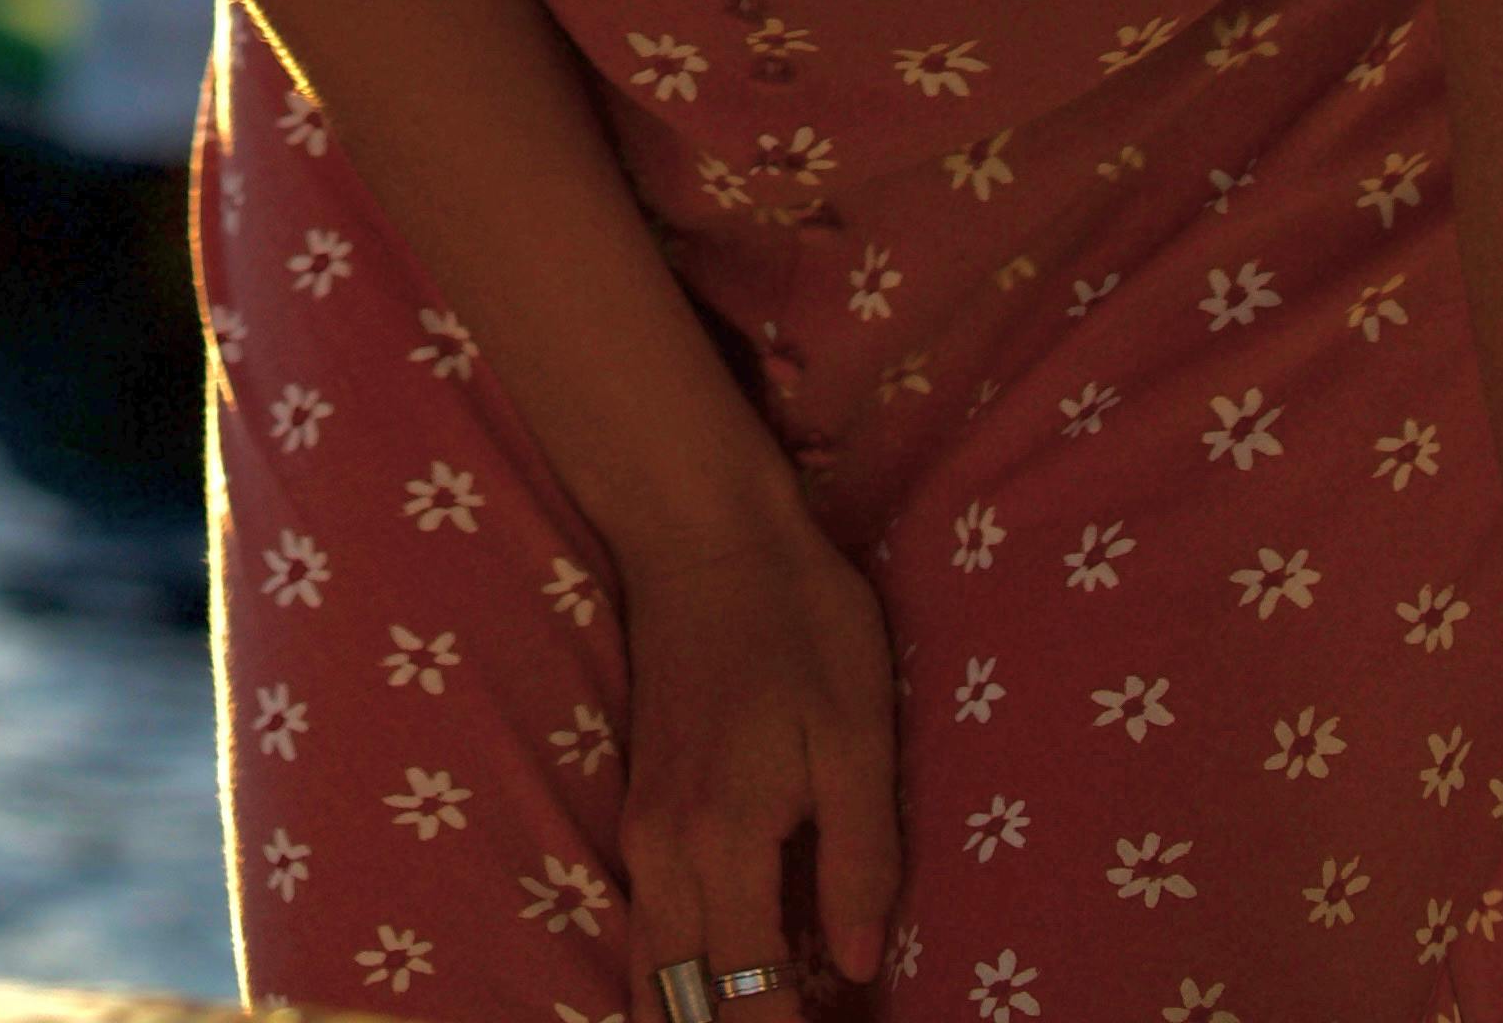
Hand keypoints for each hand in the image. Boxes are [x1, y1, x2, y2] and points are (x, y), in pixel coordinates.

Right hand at [613, 485, 899, 1009]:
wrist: (700, 530)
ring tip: (751, 1022)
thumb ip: (862, 858)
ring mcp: (642, 829)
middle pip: (681, 1002)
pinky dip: (671, 977)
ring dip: (691, 1017)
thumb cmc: (797, 621)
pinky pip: (644, 926)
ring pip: (650, 971)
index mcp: (724, 844)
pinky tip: (707, 987)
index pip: (748, 995)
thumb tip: (858, 965)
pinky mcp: (639, 804)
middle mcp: (665, 854)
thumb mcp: (858, 733)